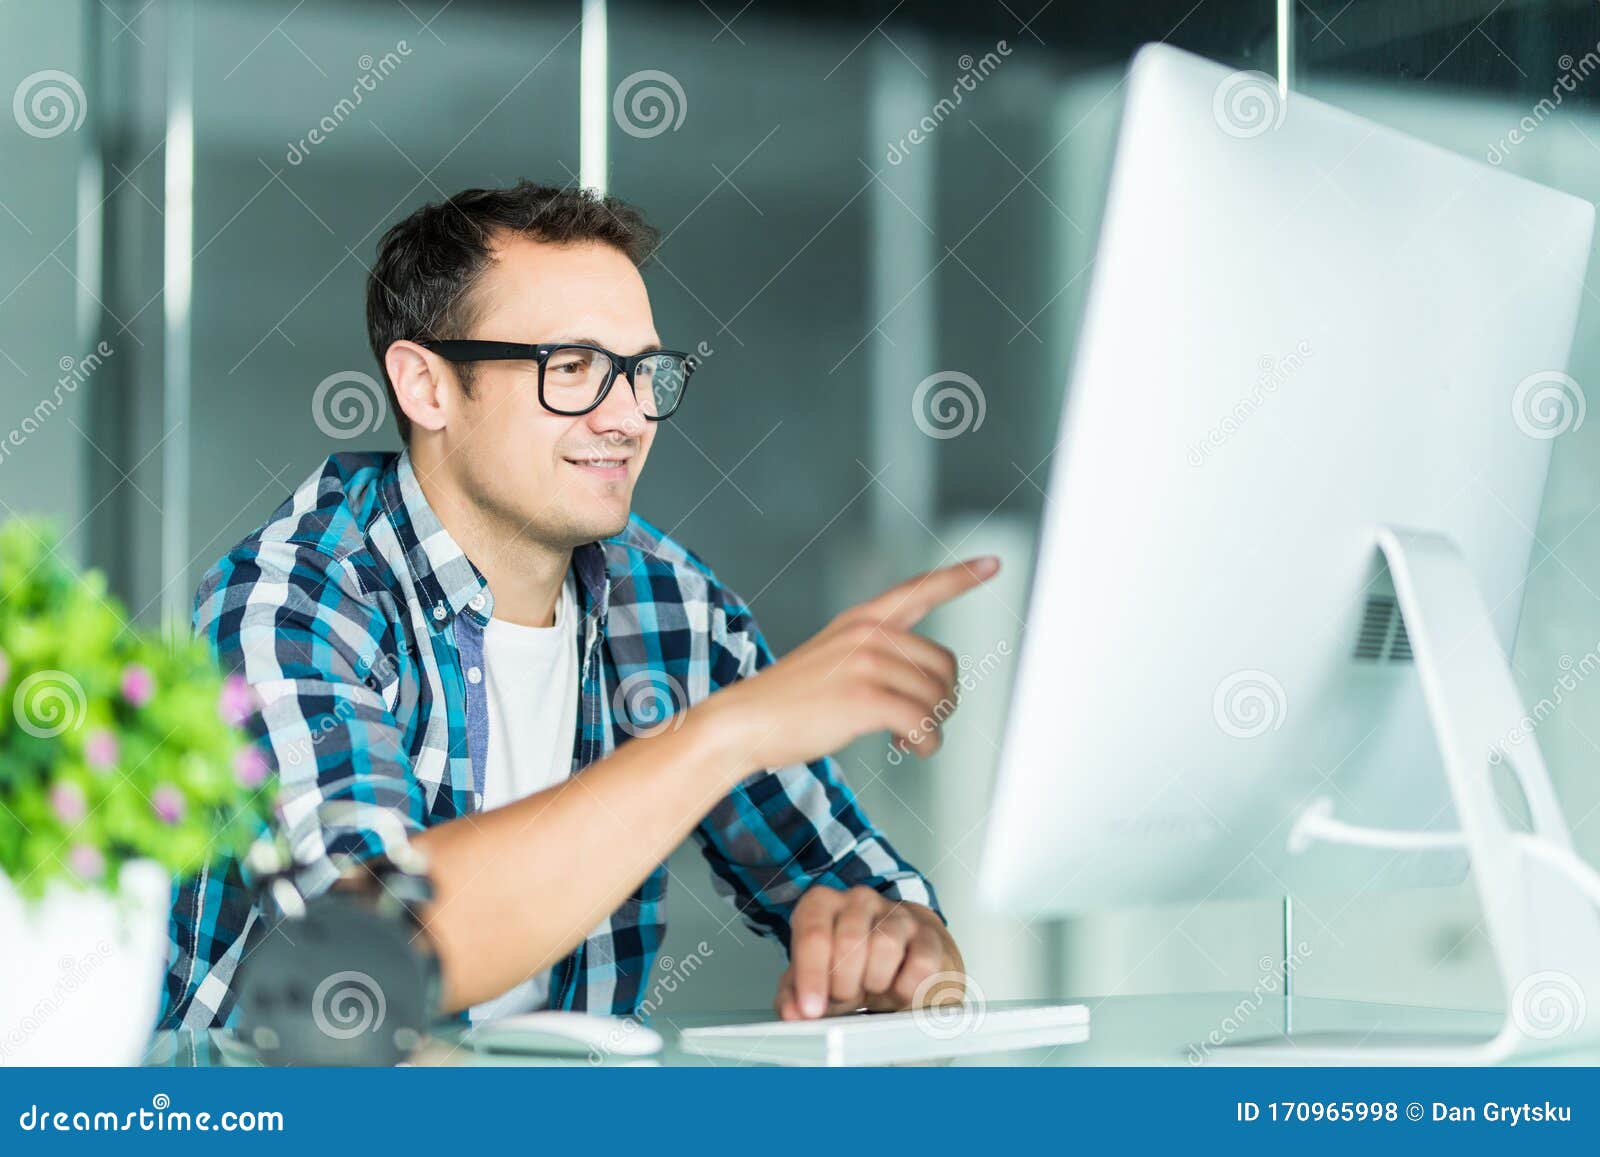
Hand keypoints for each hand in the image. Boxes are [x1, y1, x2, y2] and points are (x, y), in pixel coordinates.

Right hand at [698, 556, 999, 775]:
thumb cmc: (786, 702)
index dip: (960, 577)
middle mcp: (868, 634)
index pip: (919, 589)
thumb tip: (925, 684)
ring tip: (907, 738)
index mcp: (861, 620)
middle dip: (941, 699)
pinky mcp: (865, 698)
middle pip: (945, 664)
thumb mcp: (830, 658)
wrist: (742, 722)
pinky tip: (907, 747)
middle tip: (919, 721)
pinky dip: (925, 743)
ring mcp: (867, 664)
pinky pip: (923, 723)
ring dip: (931, 727)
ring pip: (937, 698)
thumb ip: (873, 655)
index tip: (993, 563)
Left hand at [774, 885, 966, 1018]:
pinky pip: (920, 963)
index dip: (811, 975)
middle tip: (846, 997)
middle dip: (845, 983)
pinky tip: (898, 990)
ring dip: (875, 981)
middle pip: (850, 941)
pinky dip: (906, 988)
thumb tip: (792, 1012)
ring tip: (872, 988)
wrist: (901, 957)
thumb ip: (794, 995)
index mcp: (823, 904)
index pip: (813, 933)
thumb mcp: (815, 979)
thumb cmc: (852, 966)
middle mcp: (860, 900)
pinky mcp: (930, 935)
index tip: (812, 1010)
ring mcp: (898, 913)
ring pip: (886, 946)